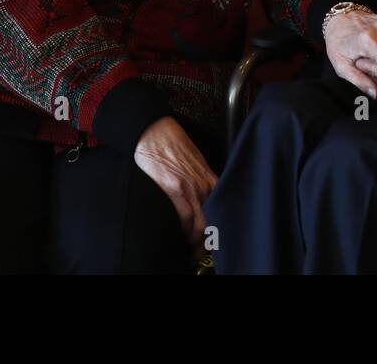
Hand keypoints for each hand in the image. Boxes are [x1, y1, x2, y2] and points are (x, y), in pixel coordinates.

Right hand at [133, 117, 216, 244]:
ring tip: (193, 244)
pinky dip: (185, 230)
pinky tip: (183, 234)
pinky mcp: (175, 189)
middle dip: (210, 234)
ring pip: (202, 221)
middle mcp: (204, 183)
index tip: (215, 230)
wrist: (155, 132)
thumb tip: (201, 190)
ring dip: (198, 237)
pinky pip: (185, 217)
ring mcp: (191, 187)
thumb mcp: (194, 159)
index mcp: (209, 175)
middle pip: (214, 216)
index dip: (219, 220)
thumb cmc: (171, 142)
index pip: (221, 204)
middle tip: (204, 244)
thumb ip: (200, 176)